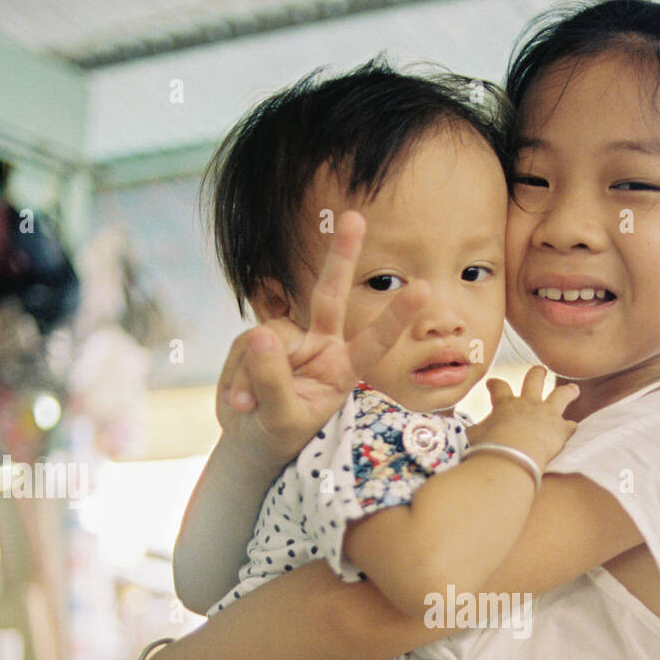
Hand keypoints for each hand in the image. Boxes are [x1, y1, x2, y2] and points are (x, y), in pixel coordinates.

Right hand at [217, 211, 429, 468]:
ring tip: (246, 406)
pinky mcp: (260, 339)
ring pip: (270, 337)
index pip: (374, 341)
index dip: (395, 315)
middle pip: (330, 296)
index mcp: (344, 369)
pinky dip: (237, 376)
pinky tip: (238, 401)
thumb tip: (260, 333)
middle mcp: (322, 345)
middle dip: (341, 257)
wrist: (250, 442)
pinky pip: (245, 346)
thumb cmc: (278, 437)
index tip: (421, 288)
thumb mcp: (280, 419)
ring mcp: (291, 339)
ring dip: (252, 374)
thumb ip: (273, 380)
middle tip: (355, 218)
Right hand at [475, 366, 579, 467]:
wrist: (512, 457)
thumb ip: (474, 431)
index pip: (499, 387)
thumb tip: (469, 432)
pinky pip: (569, 425)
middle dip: (537, 374)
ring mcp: (546, 414)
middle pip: (534, 380)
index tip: (492, 383)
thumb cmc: (488, 448)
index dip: (495, 384)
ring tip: (573, 390)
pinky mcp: (560, 429)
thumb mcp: (473, 437)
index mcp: (505, 404)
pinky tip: (572, 428)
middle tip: (540, 370)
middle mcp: (528, 403)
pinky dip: (570, 427)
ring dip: (567, 392)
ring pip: (560, 395)